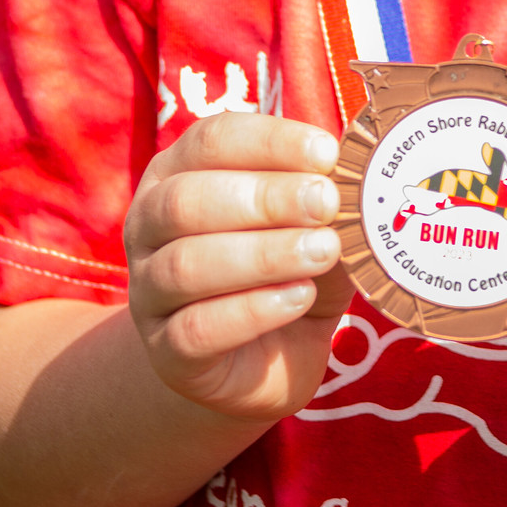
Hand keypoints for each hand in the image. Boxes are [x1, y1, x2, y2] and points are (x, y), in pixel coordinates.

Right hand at [125, 112, 349, 424]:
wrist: (258, 365)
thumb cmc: (283, 274)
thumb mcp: (309, 228)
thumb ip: (323, 203)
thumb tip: (358, 182)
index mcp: (178, 174)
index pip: (211, 141)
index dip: (270, 141)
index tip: (328, 153)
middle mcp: (149, 226)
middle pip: (187, 200)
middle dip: (265, 197)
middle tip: (326, 203)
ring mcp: (148, 292)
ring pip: (187, 265)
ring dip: (264, 254)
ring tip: (323, 251)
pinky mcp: (165, 352)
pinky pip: (197, 329)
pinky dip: (254, 310)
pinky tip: (300, 297)